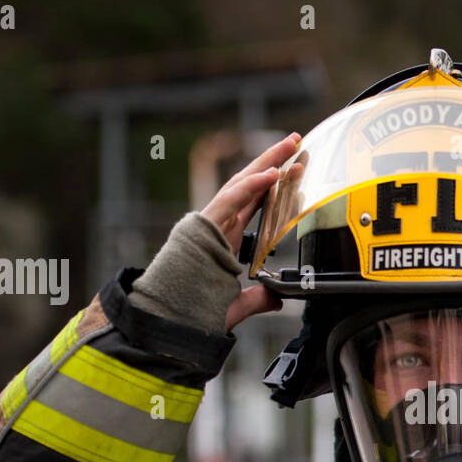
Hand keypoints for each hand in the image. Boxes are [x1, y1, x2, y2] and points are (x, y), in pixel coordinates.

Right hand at [201, 131, 301, 327]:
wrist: (166, 321)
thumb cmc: (191, 314)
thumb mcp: (234, 306)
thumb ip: (256, 299)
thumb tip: (276, 299)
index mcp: (224, 238)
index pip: (252, 203)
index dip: (272, 183)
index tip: (293, 167)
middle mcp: (217, 225)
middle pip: (249, 184)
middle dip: (272, 161)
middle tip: (295, 139)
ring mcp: (209, 224)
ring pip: (241, 184)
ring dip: (267, 163)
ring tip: (290, 144)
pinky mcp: (203, 228)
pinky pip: (231, 201)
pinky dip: (252, 186)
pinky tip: (273, 174)